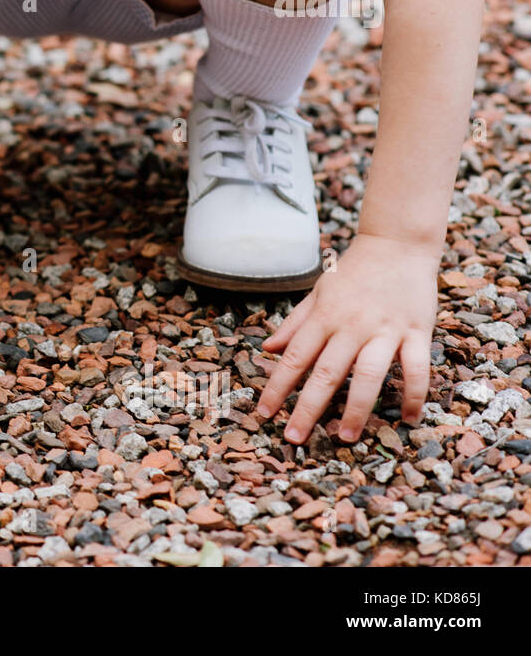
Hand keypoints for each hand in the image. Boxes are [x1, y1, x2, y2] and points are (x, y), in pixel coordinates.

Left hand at [255, 233, 437, 443]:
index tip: (264, 414)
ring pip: (369, 375)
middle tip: (295, 438)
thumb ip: (294, 324)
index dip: (277, 387)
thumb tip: (267, 349)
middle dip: (308, 408)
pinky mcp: (416, 331)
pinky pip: (416, 368)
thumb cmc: (353, 272)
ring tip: (345, 437)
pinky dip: (414, 394)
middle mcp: (352, 326)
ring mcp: (386, 329)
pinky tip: (409, 419)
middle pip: (327, 373)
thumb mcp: (317, 293)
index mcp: (324, 317)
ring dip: (356, 408)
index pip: (294, 358)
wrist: (397, 243)